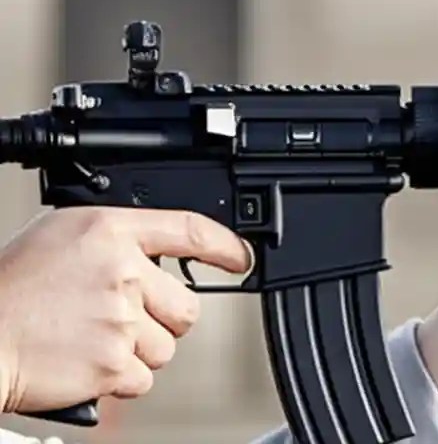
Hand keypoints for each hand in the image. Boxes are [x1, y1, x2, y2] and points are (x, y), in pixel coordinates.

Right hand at [0, 207, 251, 413]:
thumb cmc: (11, 289)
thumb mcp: (62, 239)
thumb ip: (117, 242)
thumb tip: (159, 258)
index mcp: (109, 231)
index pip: (190, 230)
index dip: (226, 247)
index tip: (242, 259)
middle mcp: (121, 270)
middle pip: (188, 307)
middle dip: (163, 320)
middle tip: (119, 319)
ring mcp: (119, 318)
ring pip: (166, 348)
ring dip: (136, 352)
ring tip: (89, 339)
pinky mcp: (112, 363)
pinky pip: (143, 379)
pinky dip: (117, 379)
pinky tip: (83, 361)